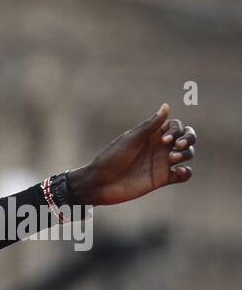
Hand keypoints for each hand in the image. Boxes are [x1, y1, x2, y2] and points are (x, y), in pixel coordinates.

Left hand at [68, 104, 195, 206]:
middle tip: (178, 145)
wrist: (99, 183)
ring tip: (173, 158)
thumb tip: (166, 106)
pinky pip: (183, 175)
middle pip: (187, 138)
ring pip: (187, 154)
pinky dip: (186, 172)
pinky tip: (179, 171)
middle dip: (189, 138)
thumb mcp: (131, 140)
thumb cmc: (111, 158)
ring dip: (186, 154)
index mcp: (152, 135)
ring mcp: (162, 163)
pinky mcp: (162, 179)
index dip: (177, 130)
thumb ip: (150, 125)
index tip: (164, 140)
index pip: (176, 126)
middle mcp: (159, 147)